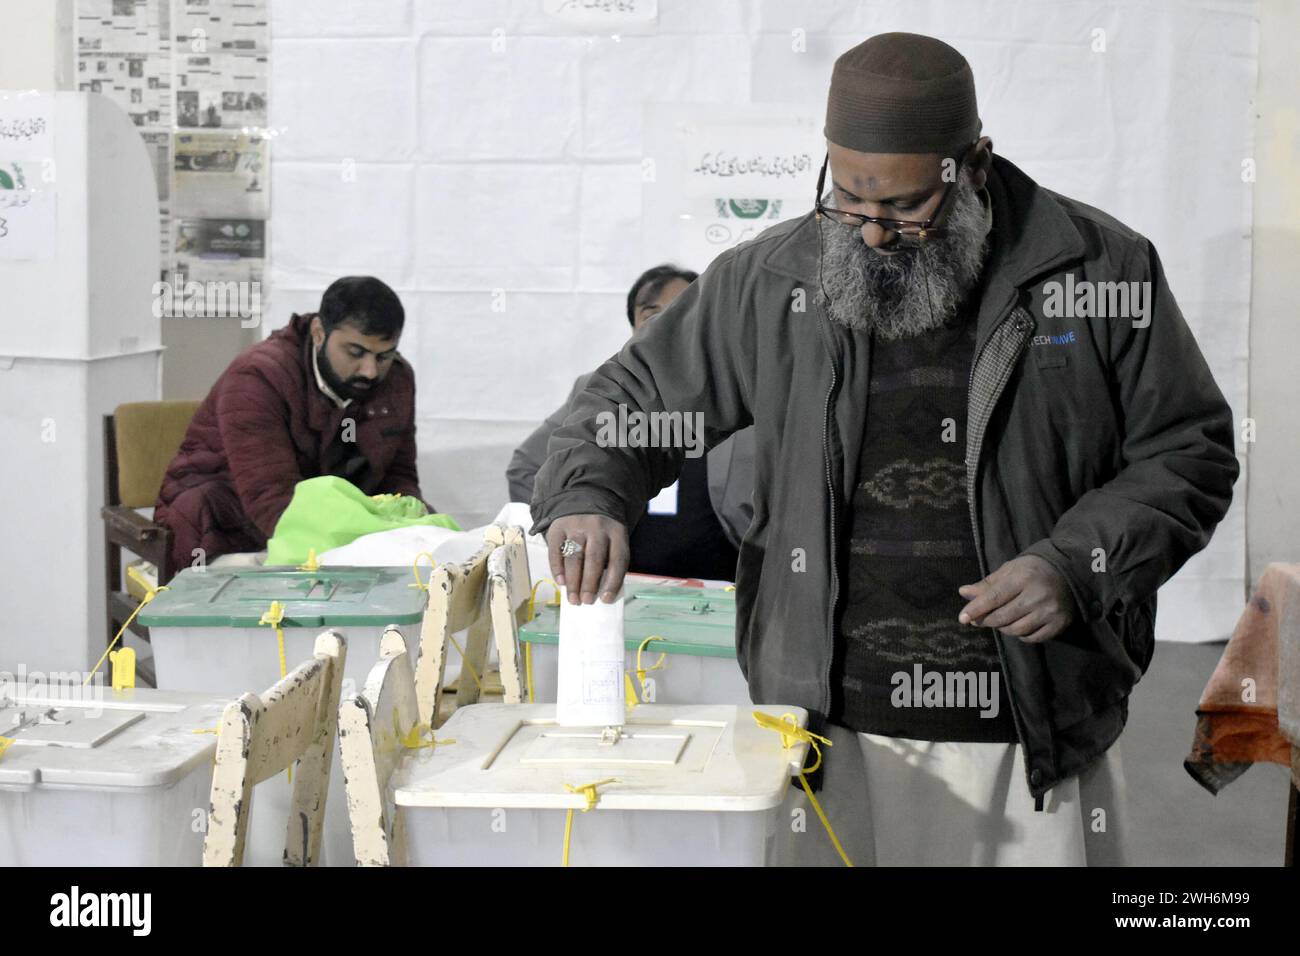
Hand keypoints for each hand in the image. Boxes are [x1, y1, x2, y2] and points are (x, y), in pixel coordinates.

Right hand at [546, 514, 629, 604]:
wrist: (586, 501)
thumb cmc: (603, 532)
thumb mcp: (613, 540)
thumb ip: (609, 562)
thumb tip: (600, 593)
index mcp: (616, 532)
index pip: (617, 559)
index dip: (613, 581)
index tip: (606, 599)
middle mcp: (597, 527)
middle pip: (594, 558)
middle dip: (590, 583)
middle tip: (586, 601)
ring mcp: (576, 525)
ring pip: (574, 556)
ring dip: (573, 581)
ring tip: (573, 598)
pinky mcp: (559, 527)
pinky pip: (556, 550)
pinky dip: (557, 569)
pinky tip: (561, 582)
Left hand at [957, 554, 1076, 642]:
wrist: (1068, 572)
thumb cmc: (1032, 570)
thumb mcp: (1009, 570)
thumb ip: (987, 584)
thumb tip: (963, 593)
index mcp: (1023, 577)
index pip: (994, 597)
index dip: (976, 609)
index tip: (962, 618)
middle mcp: (1038, 595)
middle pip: (1003, 617)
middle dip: (986, 620)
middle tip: (978, 619)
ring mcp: (1050, 611)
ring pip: (1016, 630)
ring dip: (1003, 628)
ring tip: (1001, 620)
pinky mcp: (1059, 624)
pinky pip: (1032, 638)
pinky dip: (1020, 635)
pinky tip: (1018, 625)